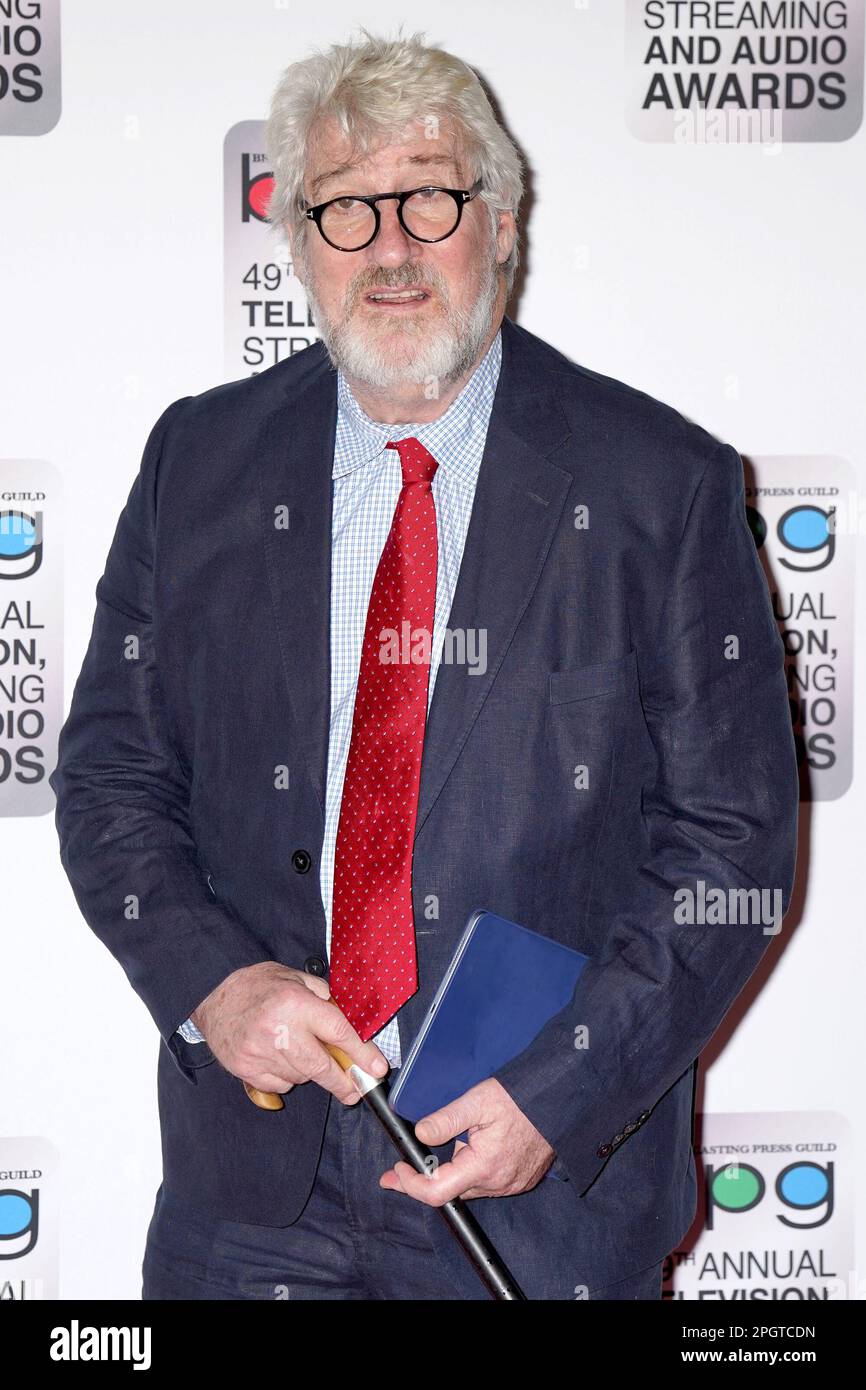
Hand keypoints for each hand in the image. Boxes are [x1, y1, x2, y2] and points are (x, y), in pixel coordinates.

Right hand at [190, 961, 387, 1104]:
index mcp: (295, 1003)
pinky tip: (279, 1058)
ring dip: (309, 1071)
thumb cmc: (256, 985)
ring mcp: (260, 1054)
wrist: (211, 997)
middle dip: (342, 1082)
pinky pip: (279, 1084)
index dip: (362, 1053)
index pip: (338, 1032)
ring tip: (300, 1052)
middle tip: (354, 1089)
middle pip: (321, 1068)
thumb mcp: (294, 977)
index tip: (376, 1069)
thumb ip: (323, 998)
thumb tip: (349, 1023)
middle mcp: (278, 1031)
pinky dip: (286, 1076)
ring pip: (301, 1077)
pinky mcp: (246, 1070)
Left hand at [379, 1077, 554, 1203]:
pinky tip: (475, 1146)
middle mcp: (498, 1183)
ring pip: (468, 1186)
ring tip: (458, 1140)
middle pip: (450, 1191)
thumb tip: (420, 1134)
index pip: (436, 1191)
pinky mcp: (520, 1181)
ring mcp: (511, 1185)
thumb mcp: (478, 1100)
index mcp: (484, 1166)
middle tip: (405, 1161)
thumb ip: (446, 1120)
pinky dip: (472, 1169)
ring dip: (453, 1170)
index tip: (397, 1170)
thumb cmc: (519, 1098)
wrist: (558, 1101)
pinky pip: (486, 1182)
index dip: (410, 1185)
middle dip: (427, 1175)